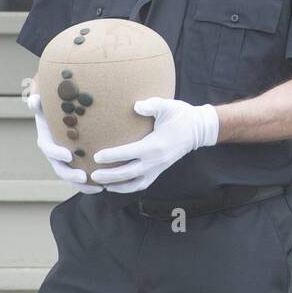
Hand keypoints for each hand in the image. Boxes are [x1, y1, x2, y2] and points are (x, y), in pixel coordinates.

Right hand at [26, 91, 100, 192]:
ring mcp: (63, 163)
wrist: (60, 118)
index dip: (57, 153)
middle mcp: (53, 155)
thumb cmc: (55, 109)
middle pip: (59, 168)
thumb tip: (34, 99)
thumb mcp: (46, 105)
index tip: (68, 155)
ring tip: (97, 188)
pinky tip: (103, 188)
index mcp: (46, 141)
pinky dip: (89, 185)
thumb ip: (39, 103)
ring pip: (70, 177)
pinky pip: (80, 179)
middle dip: (70, 174)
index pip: (48, 149)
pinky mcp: (74, 166)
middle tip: (84, 177)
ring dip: (82, 185)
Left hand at [91, 97, 218, 193]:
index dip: (111, 156)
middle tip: (92, 174)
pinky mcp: (160, 171)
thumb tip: (135, 106)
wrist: (199, 129)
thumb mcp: (167, 106)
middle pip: (127, 173)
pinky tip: (116, 185)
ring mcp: (158, 168)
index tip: (96, 156)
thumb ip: (151, 105)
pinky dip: (128, 187)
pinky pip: (142, 184)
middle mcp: (155, 161)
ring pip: (134, 184)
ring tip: (102, 184)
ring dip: (117, 186)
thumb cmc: (181, 116)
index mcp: (154, 146)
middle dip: (109, 175)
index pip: (128, 153)